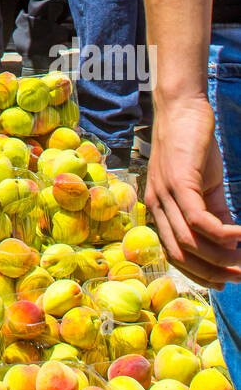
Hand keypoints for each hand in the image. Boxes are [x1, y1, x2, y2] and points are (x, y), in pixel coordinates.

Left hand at [146, 94, 240, 287]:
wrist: (182, 107)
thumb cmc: (191, 144)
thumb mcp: (202, 183)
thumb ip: (213, 210)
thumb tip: (228, 239)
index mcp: (159, 208)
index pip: (173, 253)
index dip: (198, 273)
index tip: (223, 282)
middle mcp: (156, 204)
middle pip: (181, 254)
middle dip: (212, 272)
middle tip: (240, 276)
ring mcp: (164, 193)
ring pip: (190, 241)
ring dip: (221, 257)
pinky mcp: (178, 181)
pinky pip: (198, 219)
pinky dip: (222, 234)